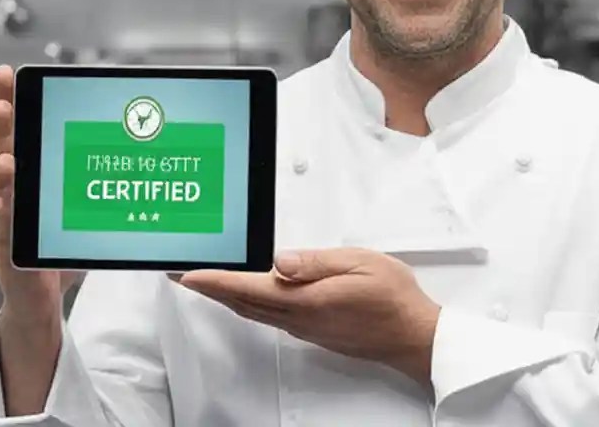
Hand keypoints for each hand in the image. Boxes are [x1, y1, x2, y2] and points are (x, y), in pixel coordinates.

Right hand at [0, 65, 80, 324]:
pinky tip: (6, 203)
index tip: (10, 73)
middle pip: (6, 153)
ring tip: (8, 157)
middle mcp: (14, 197)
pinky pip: (9, 233)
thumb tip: (136, 155)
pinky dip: (8, 216)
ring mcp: (8, 225)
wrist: (38, 305)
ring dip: (5, 173)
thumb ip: (96, 186)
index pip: (22, 135)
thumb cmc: (56, 255)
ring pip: (5, 193)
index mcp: (31, 182)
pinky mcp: (10, 255)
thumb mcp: (80, 213)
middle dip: (2, 127)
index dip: (15, 104)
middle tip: (1, 100)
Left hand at [177, 248, 440, 384]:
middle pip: (243, 303)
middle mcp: (300, 319)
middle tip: (183, 274)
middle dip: (210, 288)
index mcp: (307, 300)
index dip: (214, 281)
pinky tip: (247, 294)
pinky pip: (270, 316)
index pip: (248, 288)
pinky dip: (249, 303)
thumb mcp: (359, 263)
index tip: (187, 275)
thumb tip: (279, 261)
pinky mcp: (313, 331)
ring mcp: (305, 328)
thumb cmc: (394, 298)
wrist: (415, 337)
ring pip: (254, 312)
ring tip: (206, 280)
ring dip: (226, 297)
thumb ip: (315, 263)